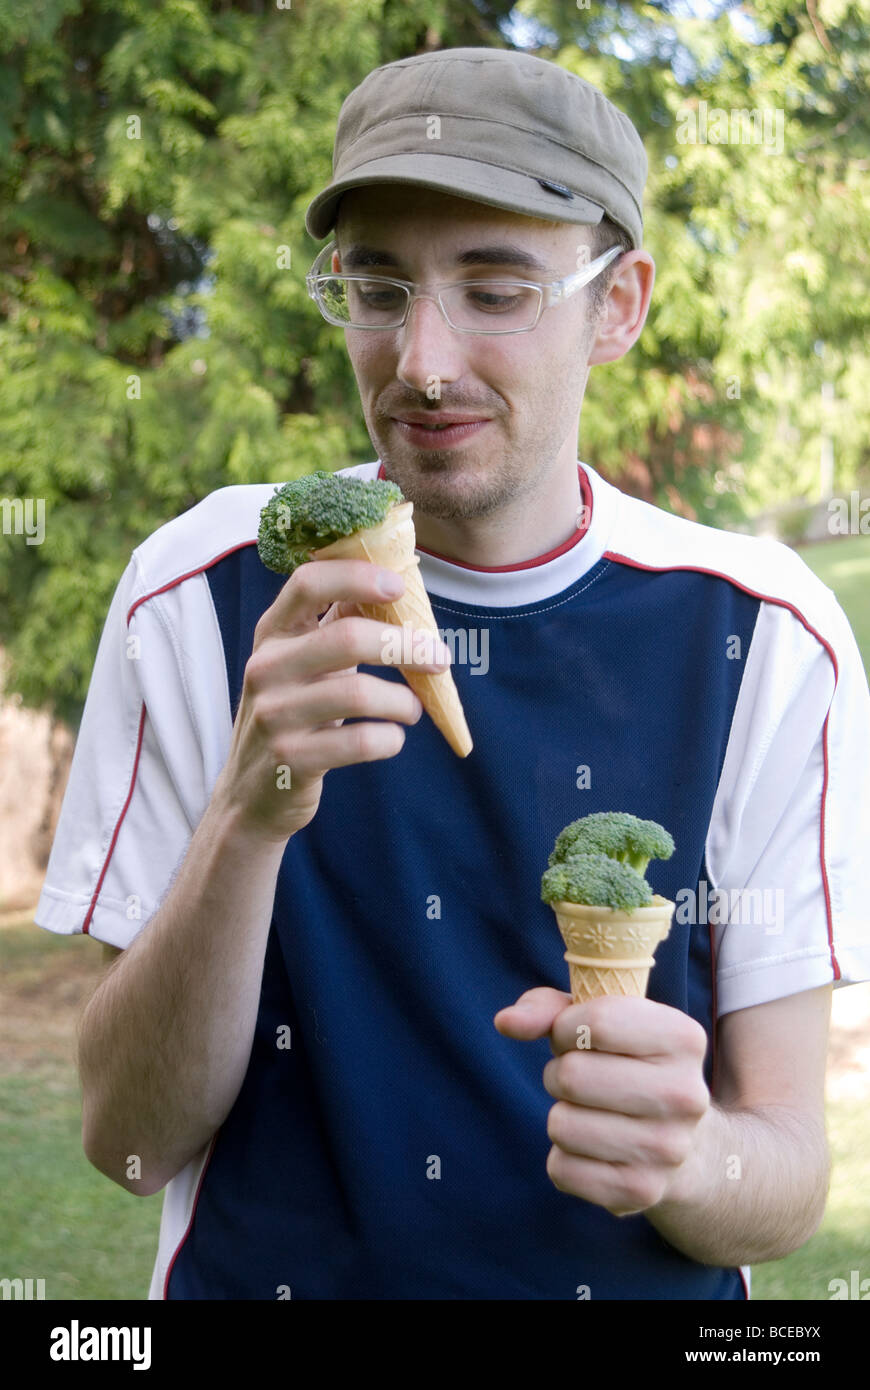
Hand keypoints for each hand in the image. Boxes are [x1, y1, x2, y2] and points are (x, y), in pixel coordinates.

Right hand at [212, 558, 451, 842]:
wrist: (252, 793)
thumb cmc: (293, 712)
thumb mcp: (301, 663)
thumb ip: (336, 624)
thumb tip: (396, 585)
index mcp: (272, 634)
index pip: (308, 583)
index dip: (357, 577)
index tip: (399, 587)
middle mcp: (267, 668)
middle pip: (348, 637)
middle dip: (407, 646)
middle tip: (439, 659)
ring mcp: (274, 715)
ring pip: (359, 693)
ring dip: (403, 701)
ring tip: (412, 709)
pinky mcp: (290, 759)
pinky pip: (359, 742)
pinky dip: (389, 739)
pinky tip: (392, 738)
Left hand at [494, 989, 709, 1214]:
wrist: (680, 1141)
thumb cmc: (625, 1063)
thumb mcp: (598, 1021)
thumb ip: (549, 1010)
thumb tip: (505, 1022)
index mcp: (683, 1038)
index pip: (598, 1022)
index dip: (565, 1028)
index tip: (573, 1037)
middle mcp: (686, 1095)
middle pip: (572, 1076)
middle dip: (558, 1074)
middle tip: (579, 1080)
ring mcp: (668, 1149)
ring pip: (562, 1125)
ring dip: (561, 1116)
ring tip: (588, 1113)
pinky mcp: (643, 1191)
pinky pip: (561, 1169)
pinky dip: (564, 1158)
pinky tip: (593, 1150)